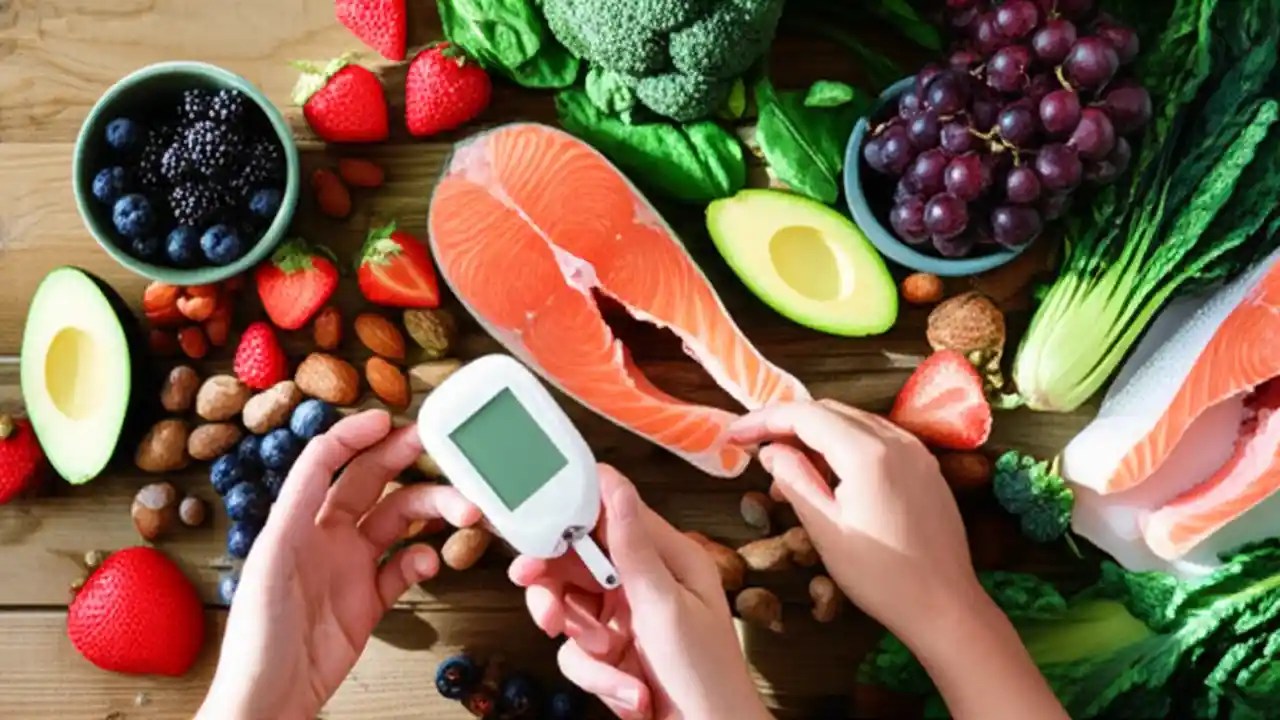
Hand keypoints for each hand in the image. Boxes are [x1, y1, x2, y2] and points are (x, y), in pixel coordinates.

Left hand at [197, 410, 480, 719]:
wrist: (269, 700)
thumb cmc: (258, 636)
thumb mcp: (272, 558)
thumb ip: (300, 503)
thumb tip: (326, 451)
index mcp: (296, 519)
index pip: (327, 460)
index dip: (356, 435)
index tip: (389, 419)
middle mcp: (325, 535)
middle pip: (372, 481)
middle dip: (407, 459)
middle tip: (443, 448)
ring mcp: (351, 566)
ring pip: (400, 520)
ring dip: (432, 509)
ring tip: (464, 511)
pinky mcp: (369, 600)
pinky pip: (405, 567)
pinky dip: (423, 560)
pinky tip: (431, 564)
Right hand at [509, 465, 770, 719]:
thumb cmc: (707, 676)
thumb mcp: (668, 607)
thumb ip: (635, 549)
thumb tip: (616, 486)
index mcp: (667, 556)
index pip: (611, 511)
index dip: (572, 507)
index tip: (536, 511)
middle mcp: (642, 581)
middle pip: (575, 559)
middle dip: (553, 581)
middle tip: (531, 584)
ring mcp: (623, 618)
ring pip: (567, 607)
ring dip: (581, 641)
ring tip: (606, 658)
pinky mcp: (609, 653)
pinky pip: (575, 652)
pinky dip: (597, 677)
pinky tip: (633, 694)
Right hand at [730, 401, 1067, 719]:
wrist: (946, 606)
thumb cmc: (882, 577)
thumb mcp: (826, 531)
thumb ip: (794, 481)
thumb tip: (771, 451)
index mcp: (868, 452)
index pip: (804, 415)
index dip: (763, 420)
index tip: (734, 436)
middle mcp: (896, 439)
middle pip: (828, 411)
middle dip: (786, 424)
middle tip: (752, 449)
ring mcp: (916, 450)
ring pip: (852, 422)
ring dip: (814, 435)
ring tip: (785, 470)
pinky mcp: (925, 466)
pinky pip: (876, 438)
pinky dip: (843, 445)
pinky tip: (827, 475)